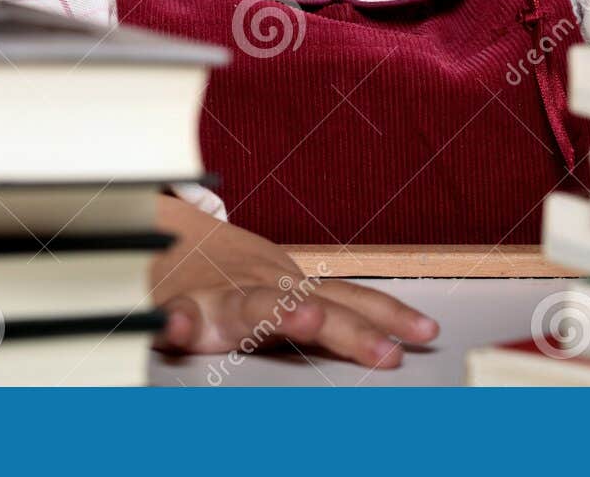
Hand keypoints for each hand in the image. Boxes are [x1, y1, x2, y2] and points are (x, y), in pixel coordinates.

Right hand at [149, 196, 437, 368]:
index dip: (390, 317)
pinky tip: (181, 329)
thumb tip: (392, 334)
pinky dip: (177, 321)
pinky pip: (176, 314)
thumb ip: (331, 310)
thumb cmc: (230, 274)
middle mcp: (262, 289)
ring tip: (302, 319)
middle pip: (311, 308)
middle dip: (349, 329)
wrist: (163, 238)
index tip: (426, 333)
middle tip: (384, 351)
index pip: (350, 300)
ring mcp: (219, 298)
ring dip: (277, 313)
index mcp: (292, 288)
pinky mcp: (175, 307)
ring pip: (250, 306)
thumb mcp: (284, 287)